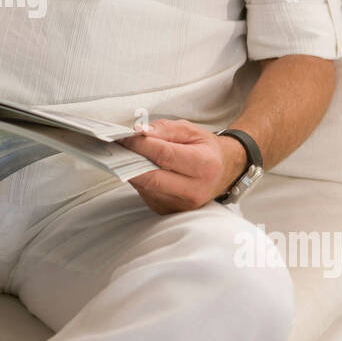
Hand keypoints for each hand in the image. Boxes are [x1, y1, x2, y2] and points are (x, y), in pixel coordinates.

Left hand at [117, 119, 247, 215]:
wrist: (224, 171)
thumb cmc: (205, 149)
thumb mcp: (190, 131)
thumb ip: (164, 129)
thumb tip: (139, 132)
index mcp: (203, 165)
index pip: (163, 155)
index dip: (140, 145)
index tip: (124, 137)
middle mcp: (195, 189)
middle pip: (152, 178)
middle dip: (130, 162)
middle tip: (117, 149)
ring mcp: (182, 205)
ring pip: (146, 188)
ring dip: (132, 172)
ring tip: (125, 157)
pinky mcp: (170, 211)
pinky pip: (147, 195)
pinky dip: (140, 182)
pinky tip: (138, 170)